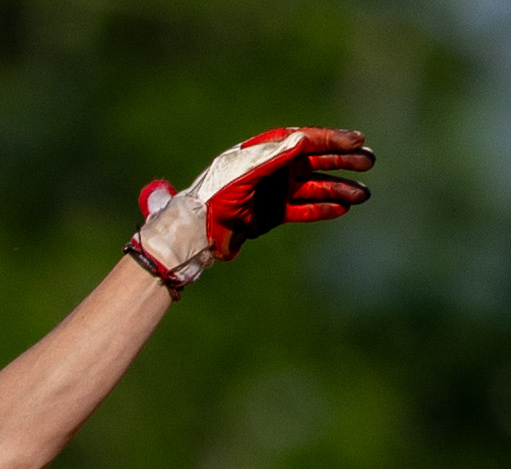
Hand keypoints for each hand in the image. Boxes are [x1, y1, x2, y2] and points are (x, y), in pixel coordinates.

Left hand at [127, 127, 374, 294]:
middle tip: (369, 162)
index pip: (304, 140)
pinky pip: (303, 209)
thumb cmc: (215, 195)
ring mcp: (274, 192)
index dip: (331, 138)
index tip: (357, 140)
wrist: (198, 230)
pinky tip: (343, 209)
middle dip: (343, 160)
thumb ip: (273, 156)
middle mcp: (272, 170)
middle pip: (315, 161)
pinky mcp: (272, 215)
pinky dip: (322, 209)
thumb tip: (303, 139)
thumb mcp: (243, 172)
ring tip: (362, 195)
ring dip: (338, 189)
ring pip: (313, 187)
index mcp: (264, 152)